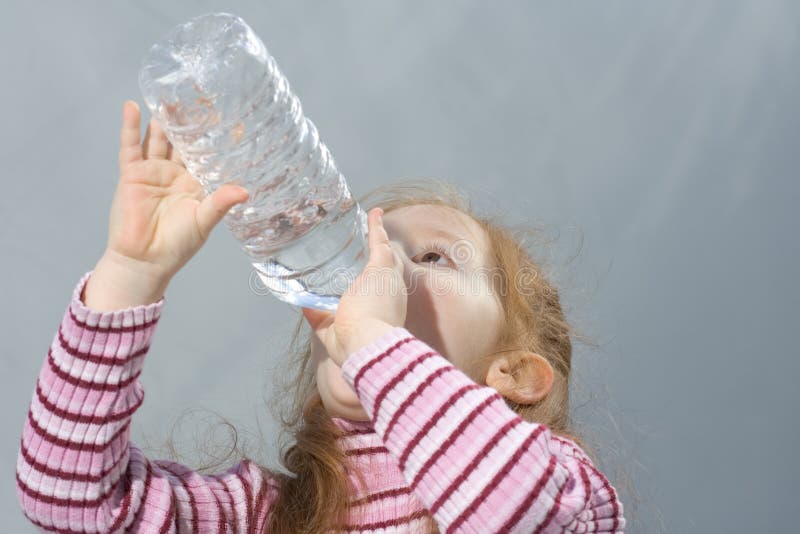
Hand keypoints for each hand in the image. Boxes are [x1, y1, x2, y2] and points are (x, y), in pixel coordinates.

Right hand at [106, 100, 249, 281]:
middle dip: (190, 120)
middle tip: (200, 96)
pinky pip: (130, 146)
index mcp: (196, 183)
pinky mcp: (131, 174)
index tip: (231, 118)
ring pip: (159, 138)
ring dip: (164, 118)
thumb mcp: (204, 221)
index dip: (217, 138)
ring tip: (170, 95)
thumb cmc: (177, 245)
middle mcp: (176, 173)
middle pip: (183, 140)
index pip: (208, 154)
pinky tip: (132, 107)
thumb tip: (244, 191)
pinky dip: (131, 127)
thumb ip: (220, 203)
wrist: (144, 261)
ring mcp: (153, 172)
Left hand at [301, 207, 406, 366]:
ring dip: (379, 236)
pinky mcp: (381, 268)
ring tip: (373, 222)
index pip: (379, 291)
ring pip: (386, 253)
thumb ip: (317, 317)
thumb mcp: (330, 331)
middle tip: (371, 241)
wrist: (366, 345)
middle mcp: (390, 294)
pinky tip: (374, 213)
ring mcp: (388, 279)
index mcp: (381, 312)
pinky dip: (377, 226)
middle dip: (381, 254)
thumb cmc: (353, 346)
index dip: (373, 280)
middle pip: (388, 268)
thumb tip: (302, 305)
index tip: (366, 273)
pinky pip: (380, 240)